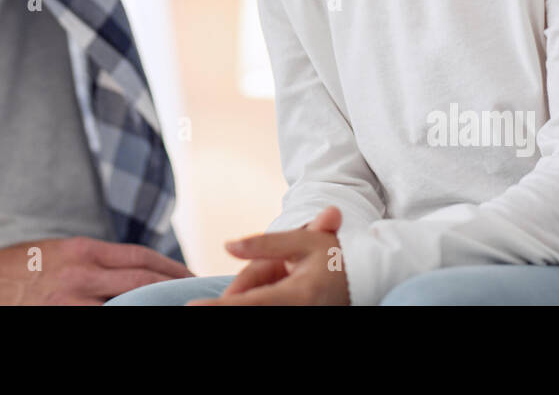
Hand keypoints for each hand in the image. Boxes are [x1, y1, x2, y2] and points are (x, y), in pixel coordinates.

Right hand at [0, 236, 194, 304]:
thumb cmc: (18, 268)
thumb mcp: (59, 252)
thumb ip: (94, 261)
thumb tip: (133, 273)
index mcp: (82, 251)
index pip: (140, 258)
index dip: (170, 267)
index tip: (189, 275)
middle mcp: (80, 275)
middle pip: (142, 282)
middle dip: (173, 289)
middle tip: (195, 294)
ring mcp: (70, 301)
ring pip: (128, 306)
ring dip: (154, 308)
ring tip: (175, 309)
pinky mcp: (60, 317)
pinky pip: (101, 320)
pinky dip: (124, 318)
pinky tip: (139, 317)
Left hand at [187, 206, 349, 305]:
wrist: (365, 275)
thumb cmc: (333, 254)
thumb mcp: (300, 241)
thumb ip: (262, 244)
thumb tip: (227, 246)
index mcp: (300, 293)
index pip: (252, 303)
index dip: (222, 306)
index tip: (193, 307)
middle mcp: (300, 312)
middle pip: (254, 306)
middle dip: (232, 300)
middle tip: (207, 298)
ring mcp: (301, 317)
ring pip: (261, 306)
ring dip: (248, 296)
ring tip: (264, 278)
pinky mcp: (299, 316)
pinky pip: (271, 306)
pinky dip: (260, 298)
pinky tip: (261, 287)